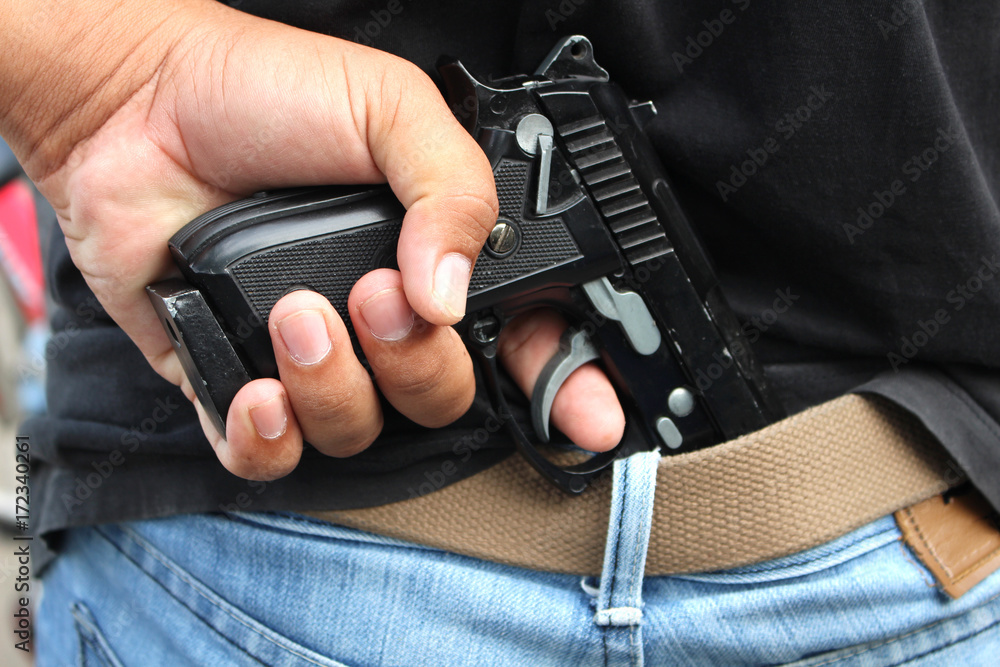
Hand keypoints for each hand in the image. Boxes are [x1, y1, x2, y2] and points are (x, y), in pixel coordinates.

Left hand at [0, 0, 624, 479]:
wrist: (136, 105)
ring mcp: (311, 355)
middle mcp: (383, 317)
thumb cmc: (265, 94)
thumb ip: (454, 192)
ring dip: (334, 386)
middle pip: (442, 399)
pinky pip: (272, 457)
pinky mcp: (234, 380)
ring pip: (359, 432)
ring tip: (295, 311)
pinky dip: (269, 439)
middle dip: (416, 364)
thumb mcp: (391, 109)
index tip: (589, 417)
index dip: (564, 387)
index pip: (522, 340)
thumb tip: (450, 297)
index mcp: (436, 258)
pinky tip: (257, 387)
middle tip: (375, 294)